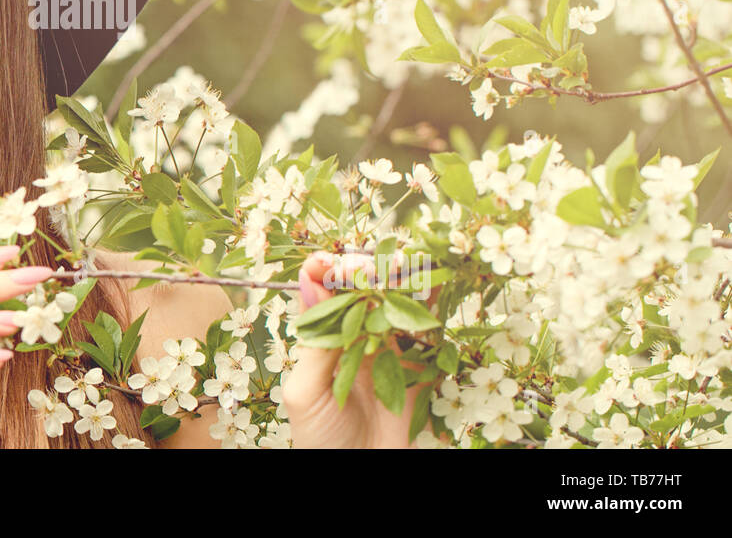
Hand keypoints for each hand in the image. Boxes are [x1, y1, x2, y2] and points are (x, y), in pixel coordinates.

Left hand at [282, 250, 436, 448]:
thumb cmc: (319, 439)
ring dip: (400, 277)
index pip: (323, 289)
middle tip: (375, 266)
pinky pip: (425, 330)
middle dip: (367, 267)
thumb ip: (315, 341)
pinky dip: (430, 304)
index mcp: (320, 337)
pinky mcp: (417, 367)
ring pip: (395, 300)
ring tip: (404, 264)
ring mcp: (386, 348)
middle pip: (362, 287)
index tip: (330, 262)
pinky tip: (432, 286)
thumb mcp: (306, 392)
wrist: (359, 475)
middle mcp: (353, 335)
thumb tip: (310, 281)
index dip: (327, 269)